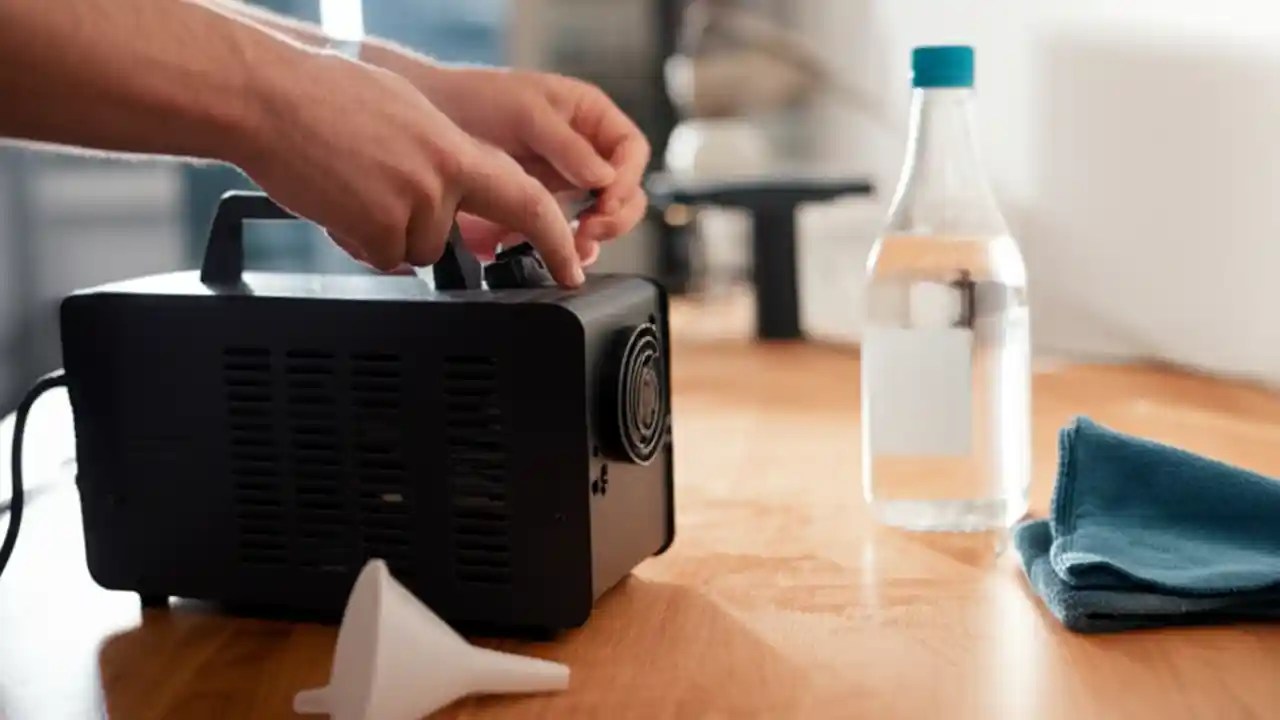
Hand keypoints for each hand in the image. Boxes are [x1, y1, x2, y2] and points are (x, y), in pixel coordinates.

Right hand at [230, 52, 585, 285]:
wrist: (270, 98)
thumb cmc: (327, 98)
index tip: (573, 263)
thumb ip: (443, 157)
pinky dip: (361, 242)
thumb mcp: (410, 116)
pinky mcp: (377, 231)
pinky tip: (341, 205)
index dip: (555, 237)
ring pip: (416, 251)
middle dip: (471, 251)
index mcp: (456, 149)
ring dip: (390, 234)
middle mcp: (442, 179)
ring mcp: (412, 207)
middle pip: (463, 239)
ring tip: (358, 190)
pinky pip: (382, 259)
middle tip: (515, 269)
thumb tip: (454, 188)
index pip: (527, 199)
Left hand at [366, 52, 650, 263]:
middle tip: (587, 231)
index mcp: (591, 117)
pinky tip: (555, 255)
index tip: (604, 201)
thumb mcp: (525, 112)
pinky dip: (566, 247)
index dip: (626, 179)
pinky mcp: (542, 206)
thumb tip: (603, 177)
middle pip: (626, 191)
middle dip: (614, 216)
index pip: (631, 151)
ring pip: (603, 217)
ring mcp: (566, 181)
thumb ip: (566, 145)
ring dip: (594, 238)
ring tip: (574, 251)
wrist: (429, 117)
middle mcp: (585, 151)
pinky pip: (568, 231)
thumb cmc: (476, 99)